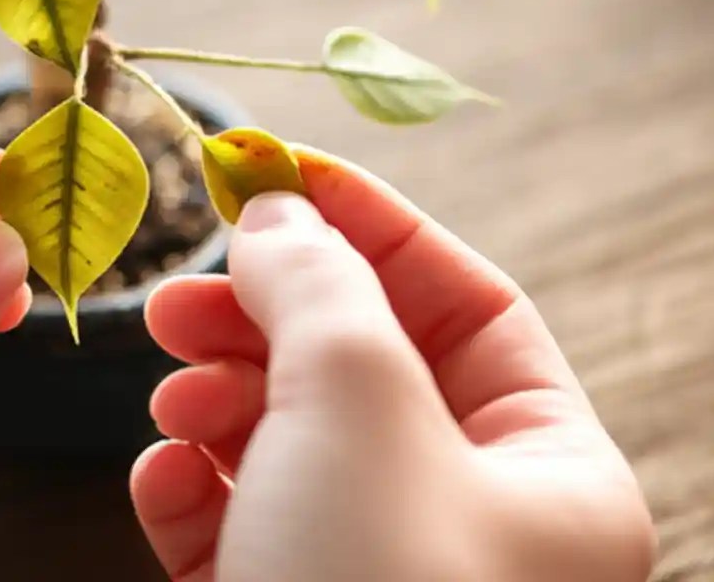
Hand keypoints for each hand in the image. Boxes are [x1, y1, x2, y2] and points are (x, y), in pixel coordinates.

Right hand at [131, 150, 654, 581]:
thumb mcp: (358, 406)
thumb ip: (320, 286)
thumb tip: (276, 218)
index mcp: (549, 477)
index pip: (465, 305)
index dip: (369, 227)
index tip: (268, 172)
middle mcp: (470, 527)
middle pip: (360, 368)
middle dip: (265, 318)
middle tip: (186, 291)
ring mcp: (371, 575)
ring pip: (289, 443)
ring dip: (218, 401)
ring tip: (171, 394)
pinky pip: (240, 522)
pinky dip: (193, 489)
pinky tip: (164, 479)